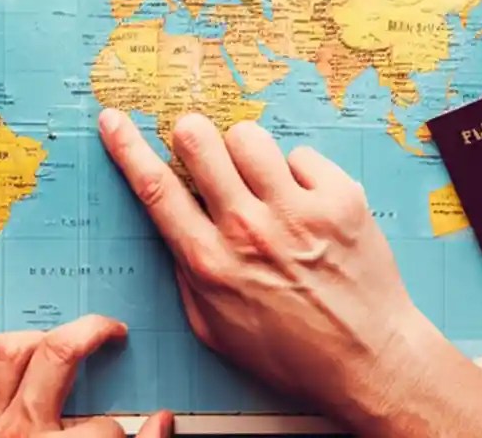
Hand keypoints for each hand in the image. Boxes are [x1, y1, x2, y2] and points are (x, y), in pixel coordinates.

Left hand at [0, 314, 172, 437]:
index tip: (118, 437)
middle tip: (109, 331)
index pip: (105, 428)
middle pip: (57, 355)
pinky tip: (1, 371)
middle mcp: (17, 436)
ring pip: (4, 353)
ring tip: (55, 344)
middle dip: (91, 333)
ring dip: (33, 340)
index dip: (121, 432)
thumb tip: (161, 422)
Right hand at [98, 110, 419, 431]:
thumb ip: (187, 274)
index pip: (155, 190)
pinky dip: (300, 174)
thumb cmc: (290, 352)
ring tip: (260, 179)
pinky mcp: (340, 200)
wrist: (368, 360)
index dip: (127, 148)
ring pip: (249, 136)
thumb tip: (173, 226)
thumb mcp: (215, 328)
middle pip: (199, 143)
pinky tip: (307, 203)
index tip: (114, 120)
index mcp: (211, 262)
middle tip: (198, 144)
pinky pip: (303, 155)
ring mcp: (297, 211)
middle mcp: (249, 230)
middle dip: (190, 132)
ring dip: (246, 151)